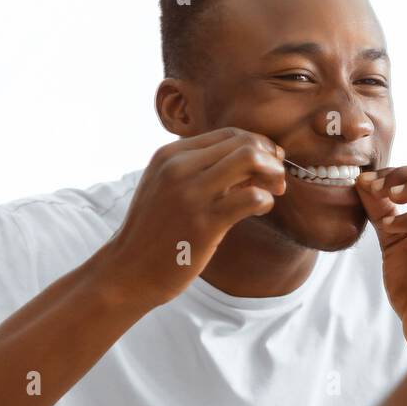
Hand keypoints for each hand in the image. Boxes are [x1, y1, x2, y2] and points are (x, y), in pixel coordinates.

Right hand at [95, 127, 285, 309]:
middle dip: (270, 157)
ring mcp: (190, 194)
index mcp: (170, 155)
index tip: (269, 164)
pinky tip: (261, 209)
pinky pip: (251, 197)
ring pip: (250, 159)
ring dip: (273, 173)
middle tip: (277, 179)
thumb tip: (254, 160)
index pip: (229, 134)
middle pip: (244, 142)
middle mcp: (179, 167)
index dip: (258, 145)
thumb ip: (205, 171)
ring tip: (275, 191)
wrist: (129, 271)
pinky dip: (266, 199)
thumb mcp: (170, 188)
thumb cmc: (157, 232)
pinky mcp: (204, 223)